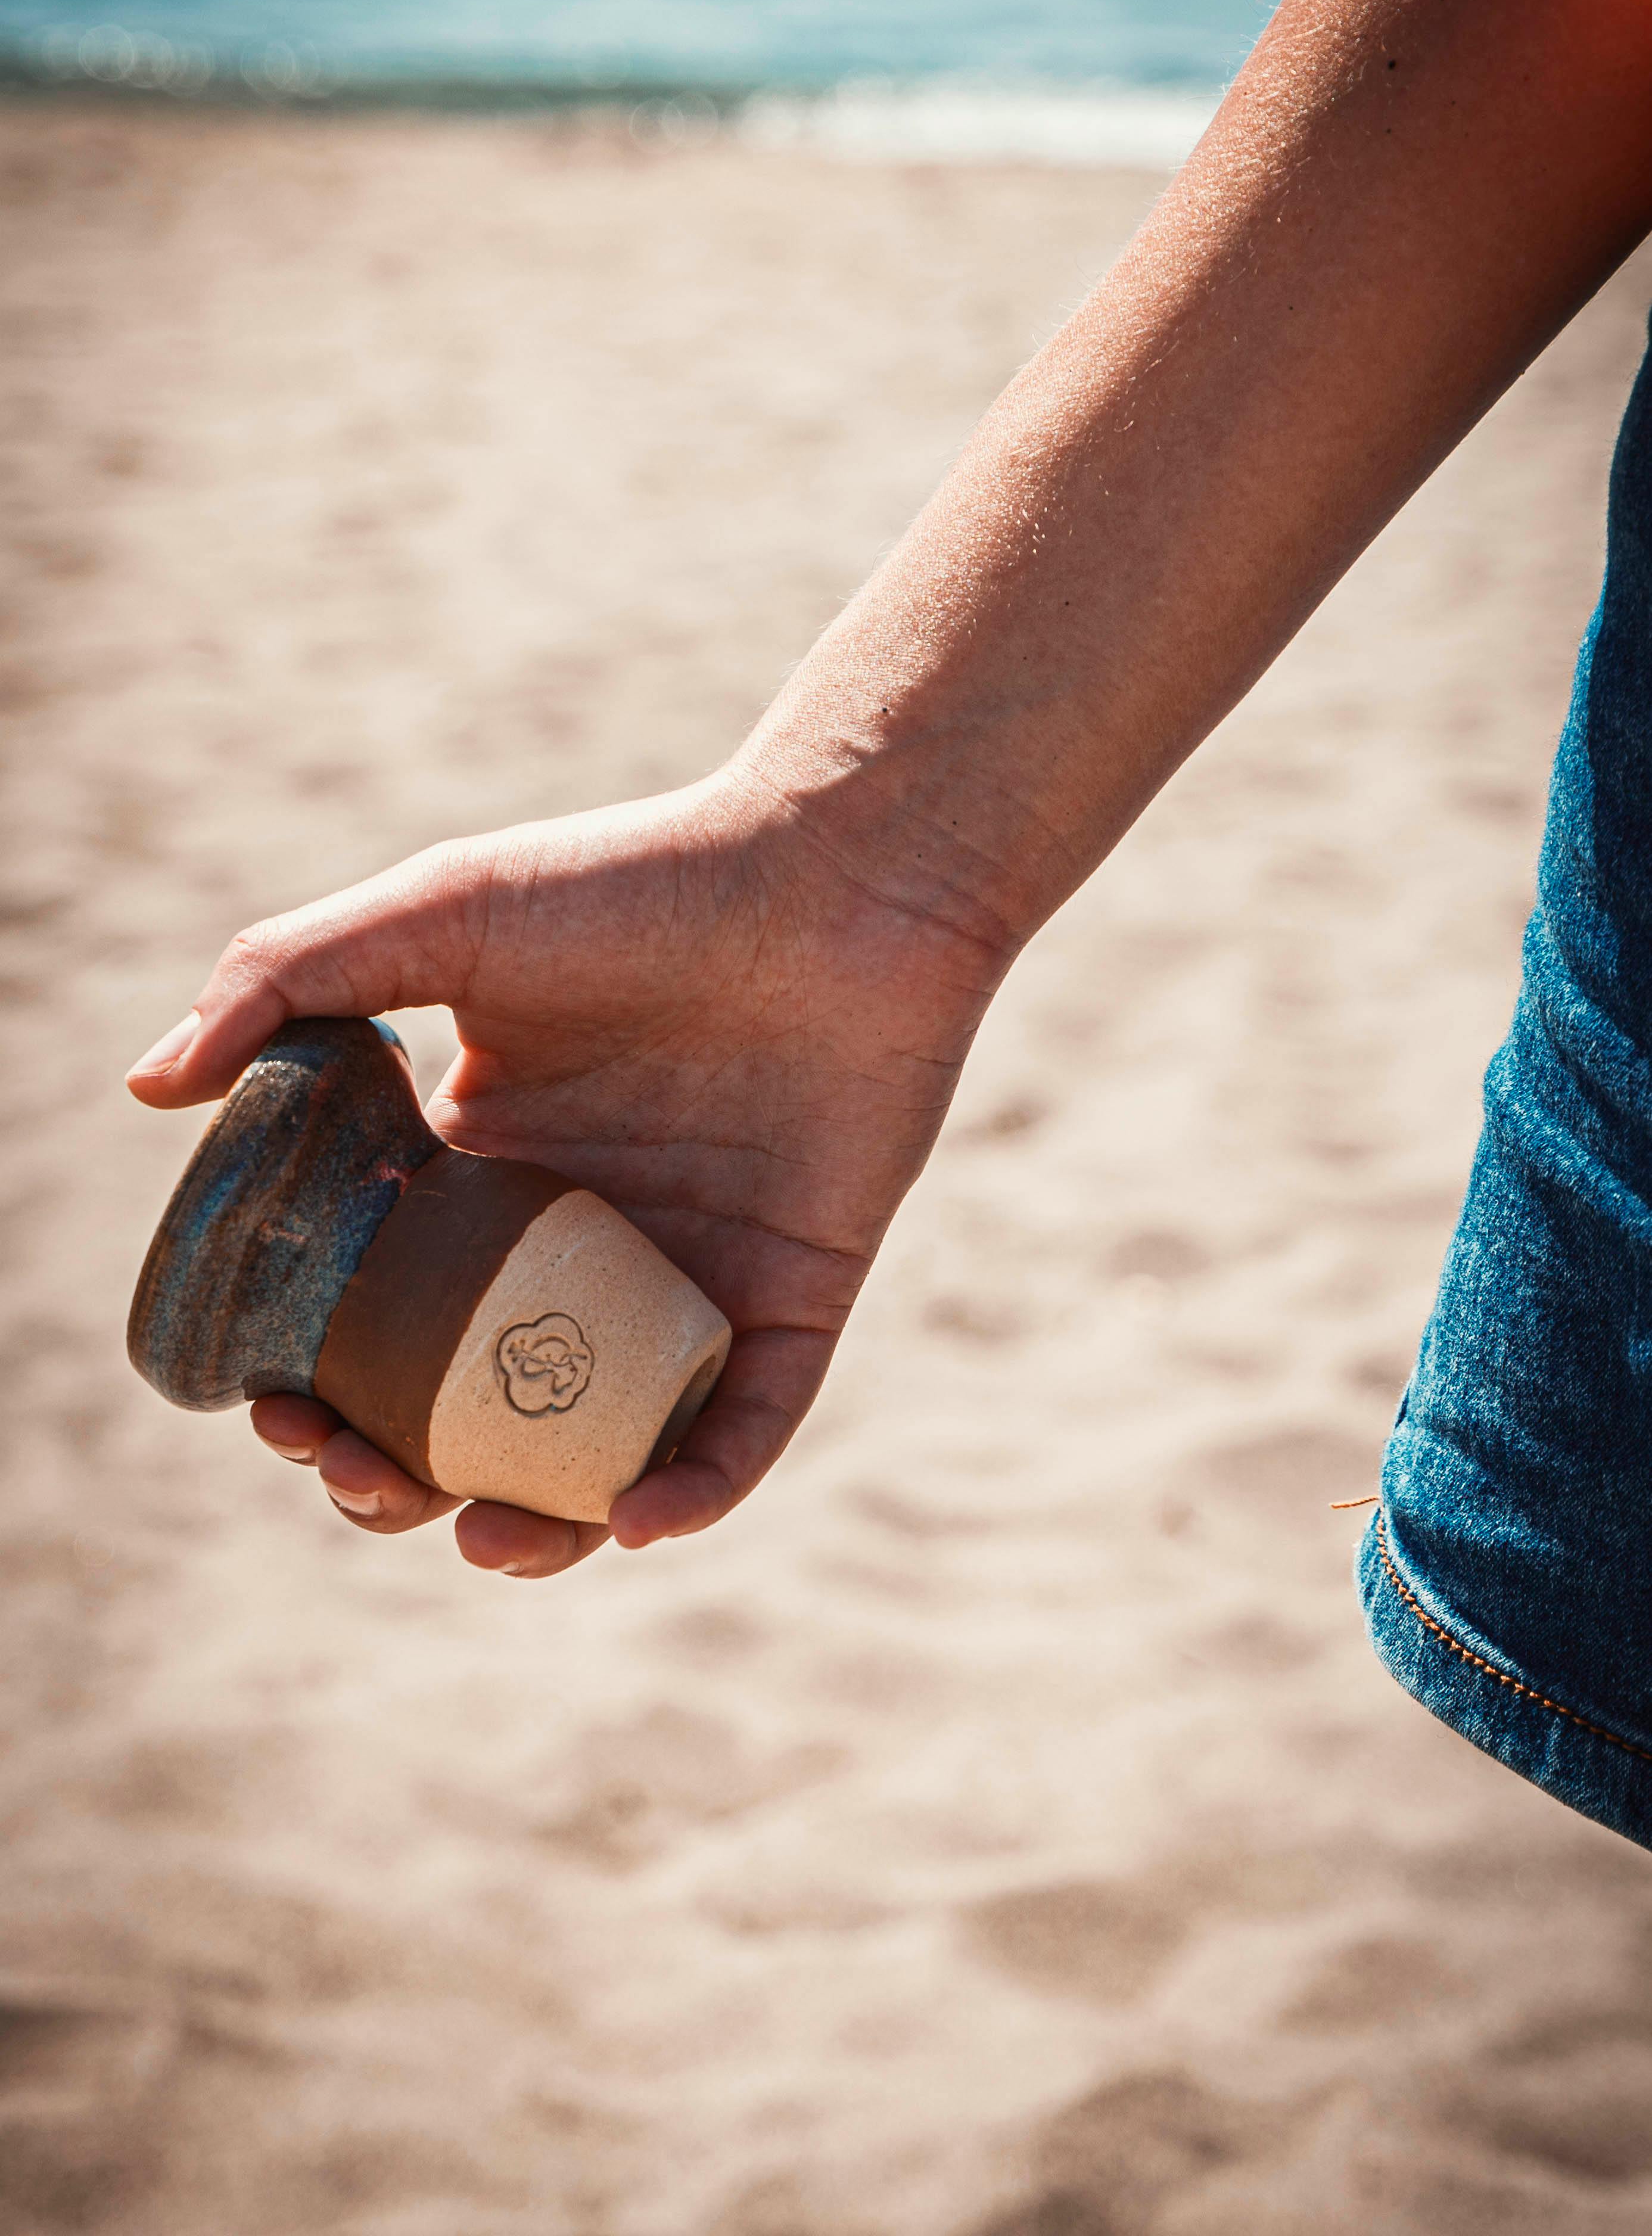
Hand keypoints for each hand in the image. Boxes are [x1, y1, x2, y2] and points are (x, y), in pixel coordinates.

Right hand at [126, 767, 1007, 1576]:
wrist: (835, 874)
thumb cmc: (638, 880)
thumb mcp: (444, 915)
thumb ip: (290, 982)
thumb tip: (146, 1087)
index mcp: (483, 1174)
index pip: (381, 1315)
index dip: (322, 1383)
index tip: (281, 1414)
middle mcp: (577, 1244)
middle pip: (474, 1406)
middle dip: (405, 1474)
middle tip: (372, 1479)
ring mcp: (685, 1280)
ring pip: (600, 1445)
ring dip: (538, 1521)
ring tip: (487, 1538)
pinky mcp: (793, 1299)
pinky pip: (744, 1427)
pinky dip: (695, 1487)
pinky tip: (633, 1515)